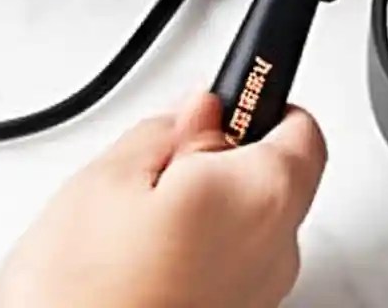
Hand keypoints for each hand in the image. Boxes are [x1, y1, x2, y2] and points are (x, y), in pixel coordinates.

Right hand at [0, 94, 327, 307]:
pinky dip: (199, 253)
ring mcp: (264, 290)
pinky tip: (143, 262)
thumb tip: (197, 111)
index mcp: (266, 191)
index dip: (258, 101)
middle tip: (162, 164)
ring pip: (250, 222)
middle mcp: (281, 244)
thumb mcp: (108, 180)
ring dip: (210, 209)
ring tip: (139, 224)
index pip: (301, 122)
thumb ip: (167, 132)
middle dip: (226, 158)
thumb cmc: (86, 297)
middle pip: (277, 173)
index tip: (220, 100)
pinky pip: (231, 265)